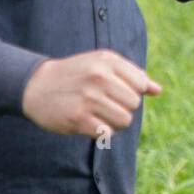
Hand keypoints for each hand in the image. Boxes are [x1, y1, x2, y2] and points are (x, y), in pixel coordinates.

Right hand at [22, 49, 161, 136]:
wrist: (35, 85)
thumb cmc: (76, 75)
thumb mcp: (102, 65)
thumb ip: (132, 75)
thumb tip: (158, 90)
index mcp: (108, 61)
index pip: (140, 84)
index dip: (132, 92)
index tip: (115, 91)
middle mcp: (99, 77)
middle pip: (134, 104)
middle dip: (123, 107)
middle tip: (104, 104)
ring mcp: (89, 98)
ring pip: (124, 120)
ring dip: (114, 122)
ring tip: (99, 115)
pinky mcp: (78, 118)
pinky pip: (107, 133)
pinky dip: (101, 132)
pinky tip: (89, 123)